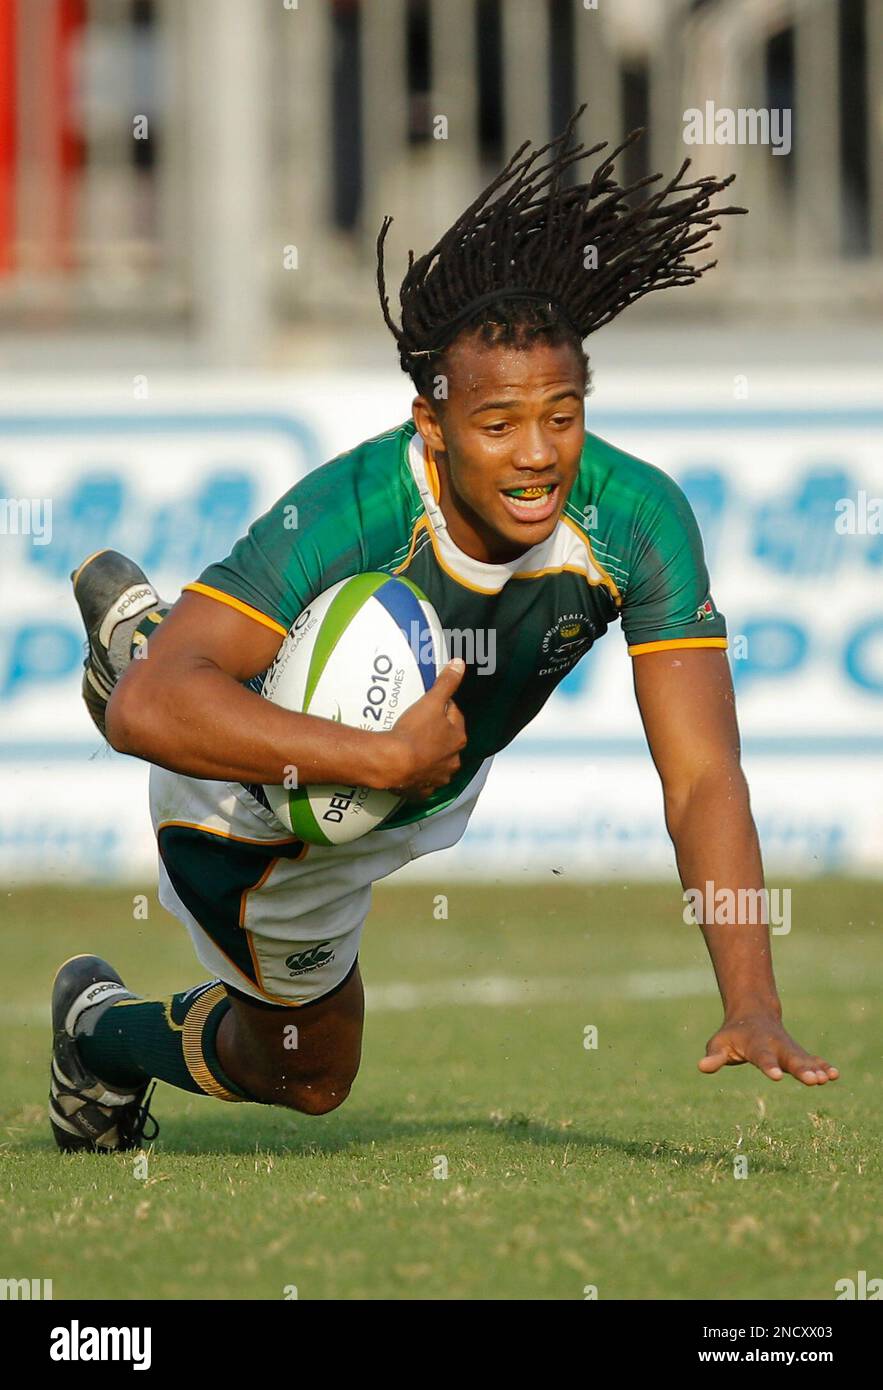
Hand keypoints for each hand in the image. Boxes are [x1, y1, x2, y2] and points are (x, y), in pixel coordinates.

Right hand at [385, 658, 466, 800]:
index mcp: (458, 738)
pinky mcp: (422, 790)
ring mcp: (438, 777)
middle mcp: (453, 760)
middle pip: (446, 741)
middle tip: (418, 725)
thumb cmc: (413, 733)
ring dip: (429, 756)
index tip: (430, 705)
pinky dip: (417, 775)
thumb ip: (446, 683)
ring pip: (437, 763)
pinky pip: (422, 781)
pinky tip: (407, 768)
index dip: (443, 708)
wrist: (392, 763)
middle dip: (437, 733)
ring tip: (411, 746)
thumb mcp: (431, 701)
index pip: (455, 716)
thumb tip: (459, 665)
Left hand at [699, 1013, 839, 1084]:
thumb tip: (702, 1067)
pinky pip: (812, 1060)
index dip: (769, 1066)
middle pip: (790, 1059)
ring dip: (817, 1069)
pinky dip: (823, 1066)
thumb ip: (714, 1057)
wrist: (753, 1014)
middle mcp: (776, 1046)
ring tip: (829, 1078)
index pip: (762, 1057)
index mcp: (756, 1045)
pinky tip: (835, 1075)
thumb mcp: (719, 1044)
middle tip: (814, 1081)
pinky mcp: (798, 1053)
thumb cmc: (733, 1035)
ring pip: (805, 1059)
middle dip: (802, 1070)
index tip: (776, 1076)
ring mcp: (789, 1049)